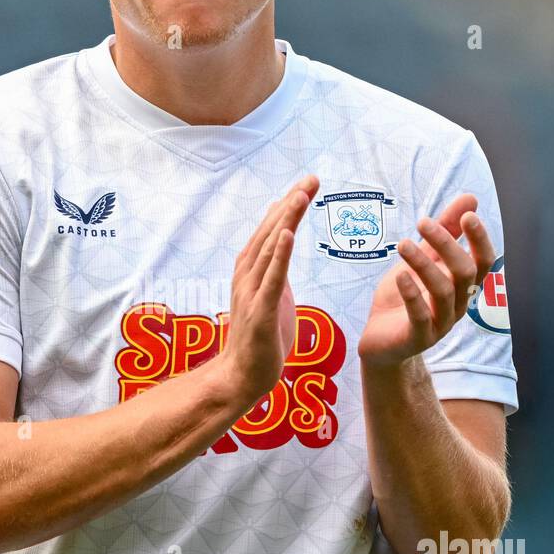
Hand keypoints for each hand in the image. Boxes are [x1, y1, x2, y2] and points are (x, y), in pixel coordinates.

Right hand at [218, 173, 319, 409]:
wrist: (242, 375)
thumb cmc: (259, 337)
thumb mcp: (271, 293)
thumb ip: (276, 266)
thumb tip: (282, 238)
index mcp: (251, 270)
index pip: (272, 230)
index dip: (289, 205)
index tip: (307, 183)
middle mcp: (247, 275)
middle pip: (271, 232)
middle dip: (291, 204)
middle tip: (311, 179)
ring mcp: (252, 292)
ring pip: (270, 249)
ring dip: (285, 220)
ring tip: (300, 196)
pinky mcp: (260, 311)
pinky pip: (272, 278)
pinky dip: (278, 254)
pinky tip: (287, 233)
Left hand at [357, 193, 495, 368]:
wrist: (379, 339)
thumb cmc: (403, 296)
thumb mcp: (422, 258)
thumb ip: (445, 231)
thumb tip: (471, 198)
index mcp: (462, 285)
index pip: (483, 261)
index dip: (479, 239)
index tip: (467, 215)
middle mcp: (458, 305)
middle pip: (464, 272)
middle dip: (447, 244)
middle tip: (422, 222)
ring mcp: (440, 323)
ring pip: (443, 291)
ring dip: (424, 264)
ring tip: (402, 244)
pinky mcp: (418, 338)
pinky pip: (420, 315)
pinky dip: (412, 294)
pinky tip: (400, 275)